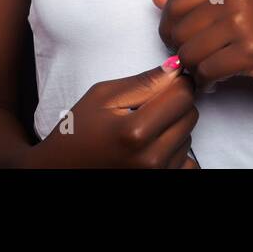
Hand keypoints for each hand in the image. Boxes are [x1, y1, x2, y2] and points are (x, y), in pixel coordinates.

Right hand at [26, 60, 199, 167]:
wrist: (61, 170)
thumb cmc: (77, 132)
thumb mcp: (102, 97)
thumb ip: (143, 81)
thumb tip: (176, 67)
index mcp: (134, 131)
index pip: (183, 94)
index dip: (176, 82)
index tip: (165, 81)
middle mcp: (150, 158)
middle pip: (190, 114)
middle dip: (175, 104)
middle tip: (150, 105)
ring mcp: (157, 175)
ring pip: (190, 136)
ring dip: (174, 127)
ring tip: (145, 128)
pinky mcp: (161, 184)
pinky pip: (188, 162)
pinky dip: (177, 152)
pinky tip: (154, 146)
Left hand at [151, 0, 252, 100]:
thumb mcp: (237, 8)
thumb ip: (194, 3)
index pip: (174, 5)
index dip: (169, 30)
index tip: (180, 44)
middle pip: (179, 30)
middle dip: (181, 53)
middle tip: (197, 63)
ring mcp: (244, 22)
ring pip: (190, 53)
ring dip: (195, 70)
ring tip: (209, 73)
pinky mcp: (251, 51)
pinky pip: (208, 71)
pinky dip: (207, 83)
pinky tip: (217, 83)